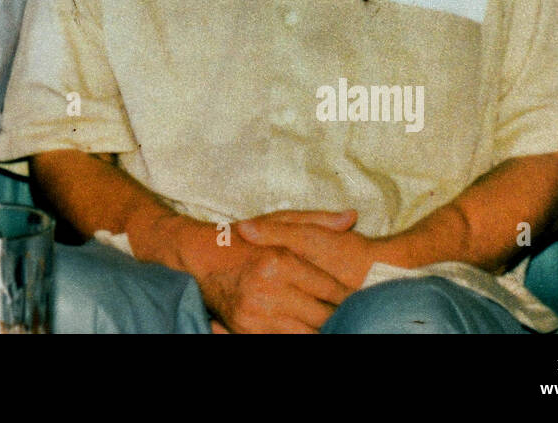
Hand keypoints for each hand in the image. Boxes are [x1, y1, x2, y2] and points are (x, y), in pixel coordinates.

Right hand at [177, 212, 356, 332]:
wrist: (199, 257)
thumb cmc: (244, 239)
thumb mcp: (279, 222)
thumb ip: (317, 219)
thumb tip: (351, 217)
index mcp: (280, 260)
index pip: (330, 290)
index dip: (348, 297)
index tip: (359, 299)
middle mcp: (267, 288)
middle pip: (322, 316)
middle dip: (338, 317)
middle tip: (352, 316)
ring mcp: (255, 313)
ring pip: (306, 333)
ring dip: (321, 329)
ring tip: (331, 323)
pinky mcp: (246, 330)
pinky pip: (283, 340)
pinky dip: (300, 334)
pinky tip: (306, 328)